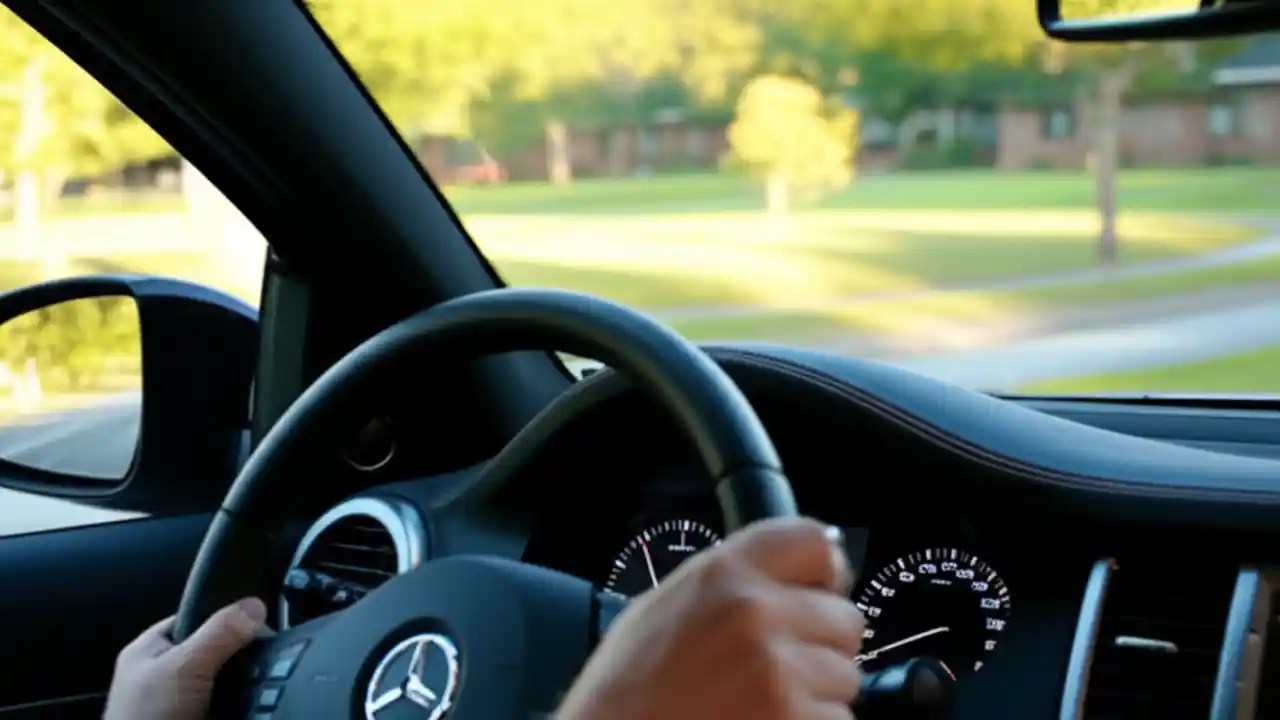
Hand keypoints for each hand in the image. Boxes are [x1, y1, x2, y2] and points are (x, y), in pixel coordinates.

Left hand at [103, 597, 267, 719]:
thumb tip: (253, 606)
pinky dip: (239, 706)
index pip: (193, 618)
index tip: (256, 621)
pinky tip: (250, 705)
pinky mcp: (195, 719)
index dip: (224, 617)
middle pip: (214, 651)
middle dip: (237, 656)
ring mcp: (179, 702)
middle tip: (261, 656)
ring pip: (223, 682)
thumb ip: (219, 634)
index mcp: (149, 650)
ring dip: (240, 685)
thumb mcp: (184, 667)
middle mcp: (163, 675)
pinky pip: (226, 706)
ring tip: (260, 683)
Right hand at [558, 517, 863, 719]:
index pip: (815, 543)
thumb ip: (728, 584)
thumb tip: (791, 578)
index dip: (824, 575)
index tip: (818, 596)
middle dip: (820, 647)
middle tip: (773, 672)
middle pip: (844, 619)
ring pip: (845, 678)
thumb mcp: (662, 607)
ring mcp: (778, 672)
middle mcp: (756, 612)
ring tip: (757, 705)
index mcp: (723, 573)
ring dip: (815, 696)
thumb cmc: (626, 692)